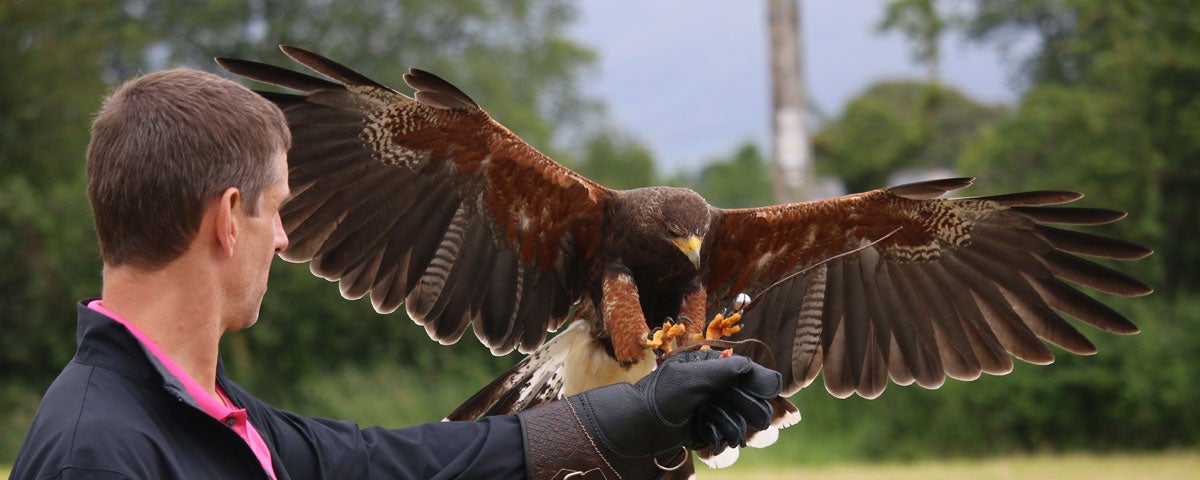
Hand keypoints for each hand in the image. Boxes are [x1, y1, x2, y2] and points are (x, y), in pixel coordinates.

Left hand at [573, 349, 780, 458]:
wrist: (639, 426)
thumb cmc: (662, 396)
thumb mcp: (694, 376)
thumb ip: (728, 371)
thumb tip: (765, 374)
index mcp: (715, 367)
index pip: (751, 373)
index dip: (761, 385)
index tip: (770, 393)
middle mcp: (719, 387)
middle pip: (754, 400)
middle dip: (749, 410)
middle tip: (741, 415)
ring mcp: (715, 410)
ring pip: (745, 422)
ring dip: (734, 426)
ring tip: (713, 425)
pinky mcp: (710, 430)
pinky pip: (730, 437)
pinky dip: (721, 439)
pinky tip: (707, 436)